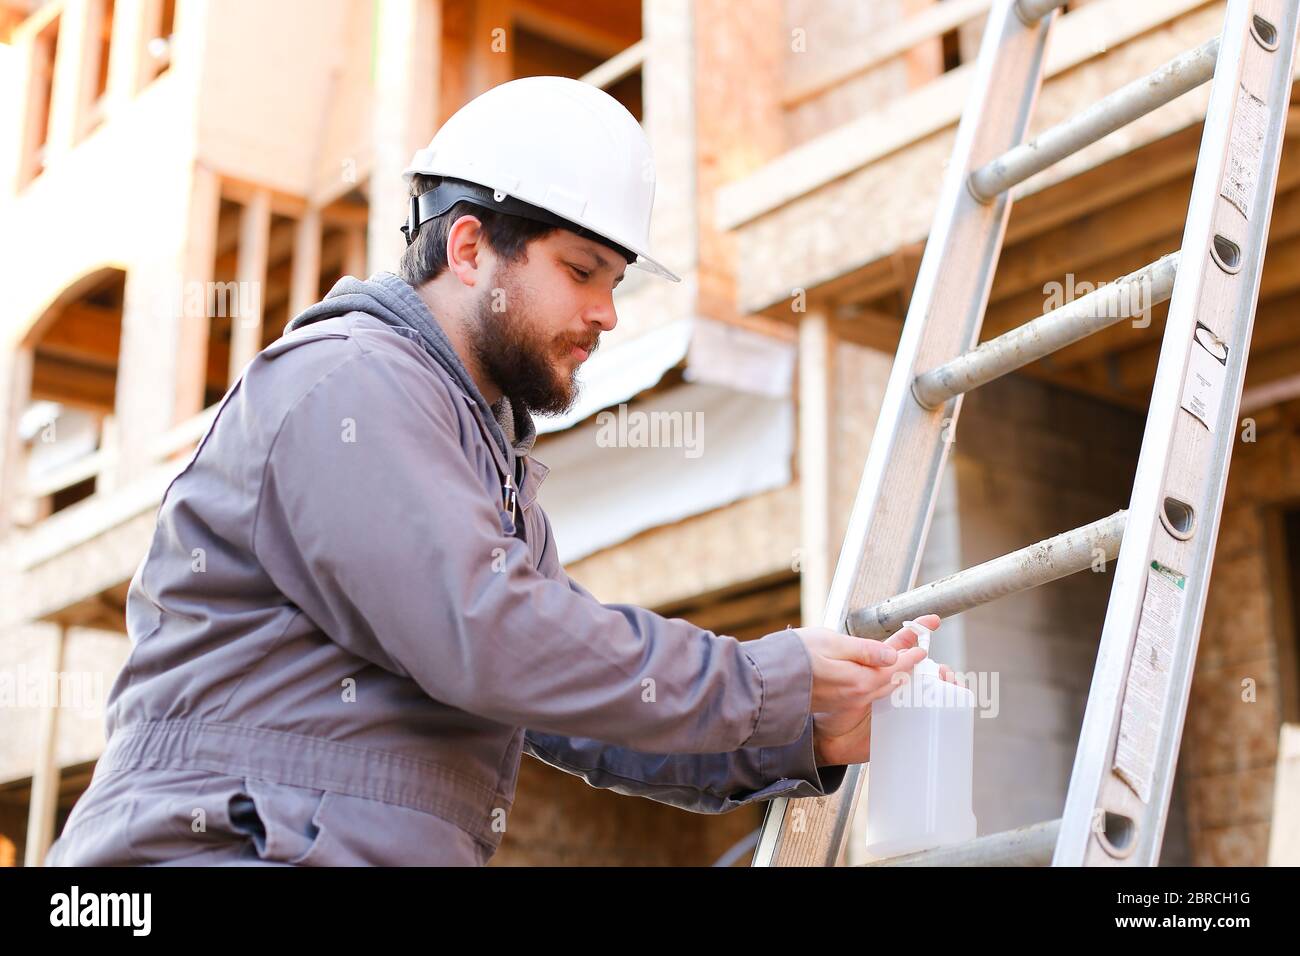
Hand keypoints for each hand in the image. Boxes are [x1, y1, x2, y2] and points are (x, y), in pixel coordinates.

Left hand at [795, 614, 960, 766]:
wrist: (823, 741)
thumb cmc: (829, 707)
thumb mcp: (842, 672)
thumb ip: (863, 657)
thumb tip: (892, 654)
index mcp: (877, 670)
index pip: (901, 647)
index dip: (917, 632)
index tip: (933, 621)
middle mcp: (890, 687)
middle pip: (922, 673)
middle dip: (939, 669)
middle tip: (944, 673)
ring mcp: (896, 708)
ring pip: (927, 695)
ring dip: (944, 691)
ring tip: (950, 689)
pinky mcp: (899, 730)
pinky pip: (923, 725)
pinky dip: (939, 720)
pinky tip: (947, 716)